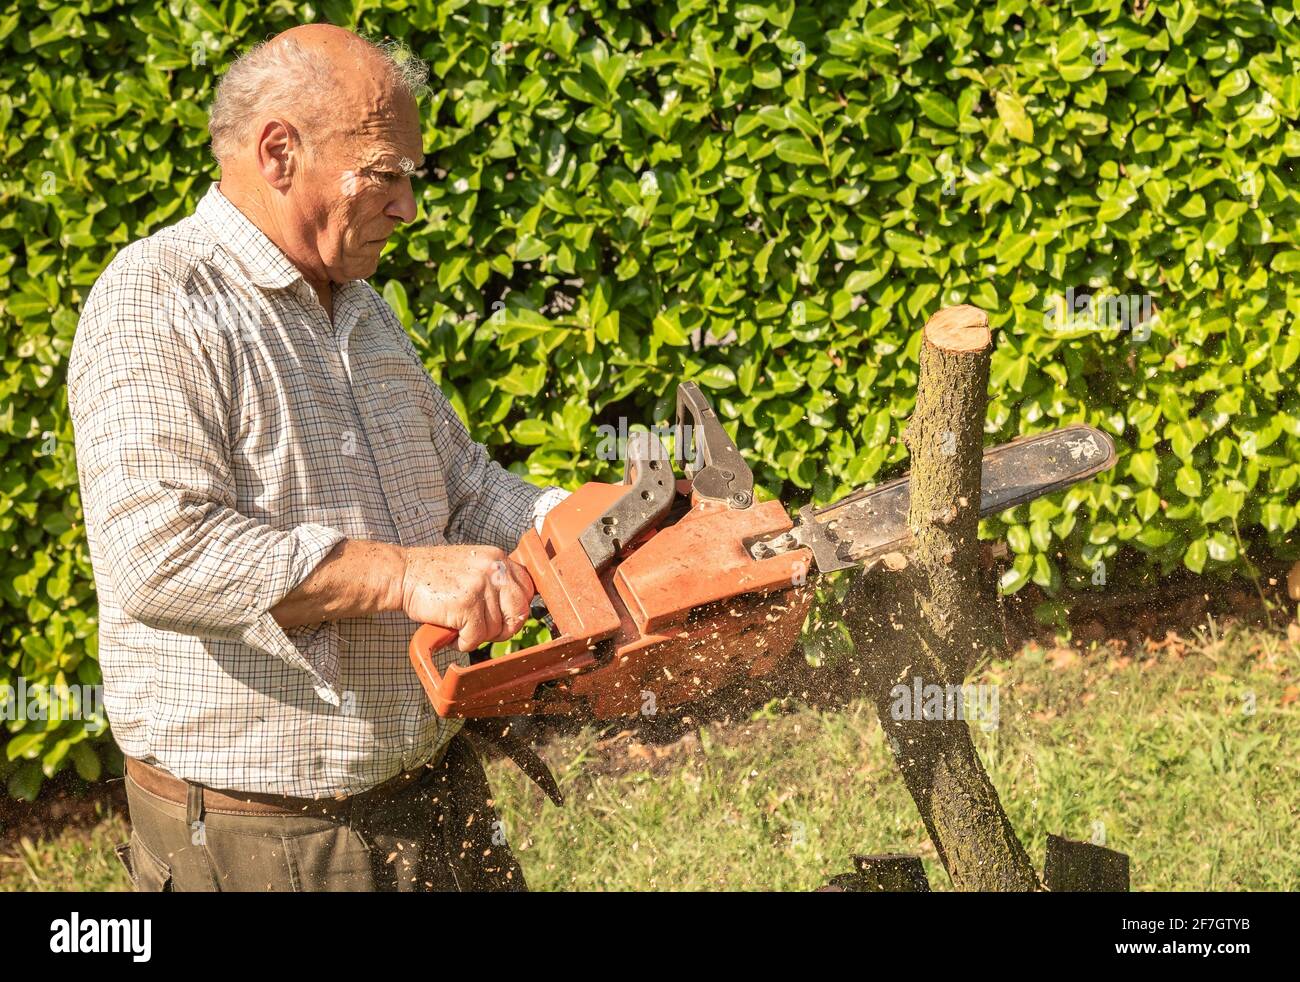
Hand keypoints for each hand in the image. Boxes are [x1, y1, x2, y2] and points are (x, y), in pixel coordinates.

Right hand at [399, 545, 534, 651]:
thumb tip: (515, 610)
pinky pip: (475, 638)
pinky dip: (463, 642)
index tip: (505, 618)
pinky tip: (452, 633)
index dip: (517, 609)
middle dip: (504, 628)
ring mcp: (482, 587)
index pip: (527, 588)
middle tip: (484, 631)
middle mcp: (494, 570)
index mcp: (498, 558)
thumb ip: (494, 581)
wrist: (402, 574)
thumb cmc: (433, 575)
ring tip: (458, 627)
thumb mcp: (472, 566)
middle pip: (519, 611)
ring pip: (495, 629)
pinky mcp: (467, 605)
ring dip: (476, 636)